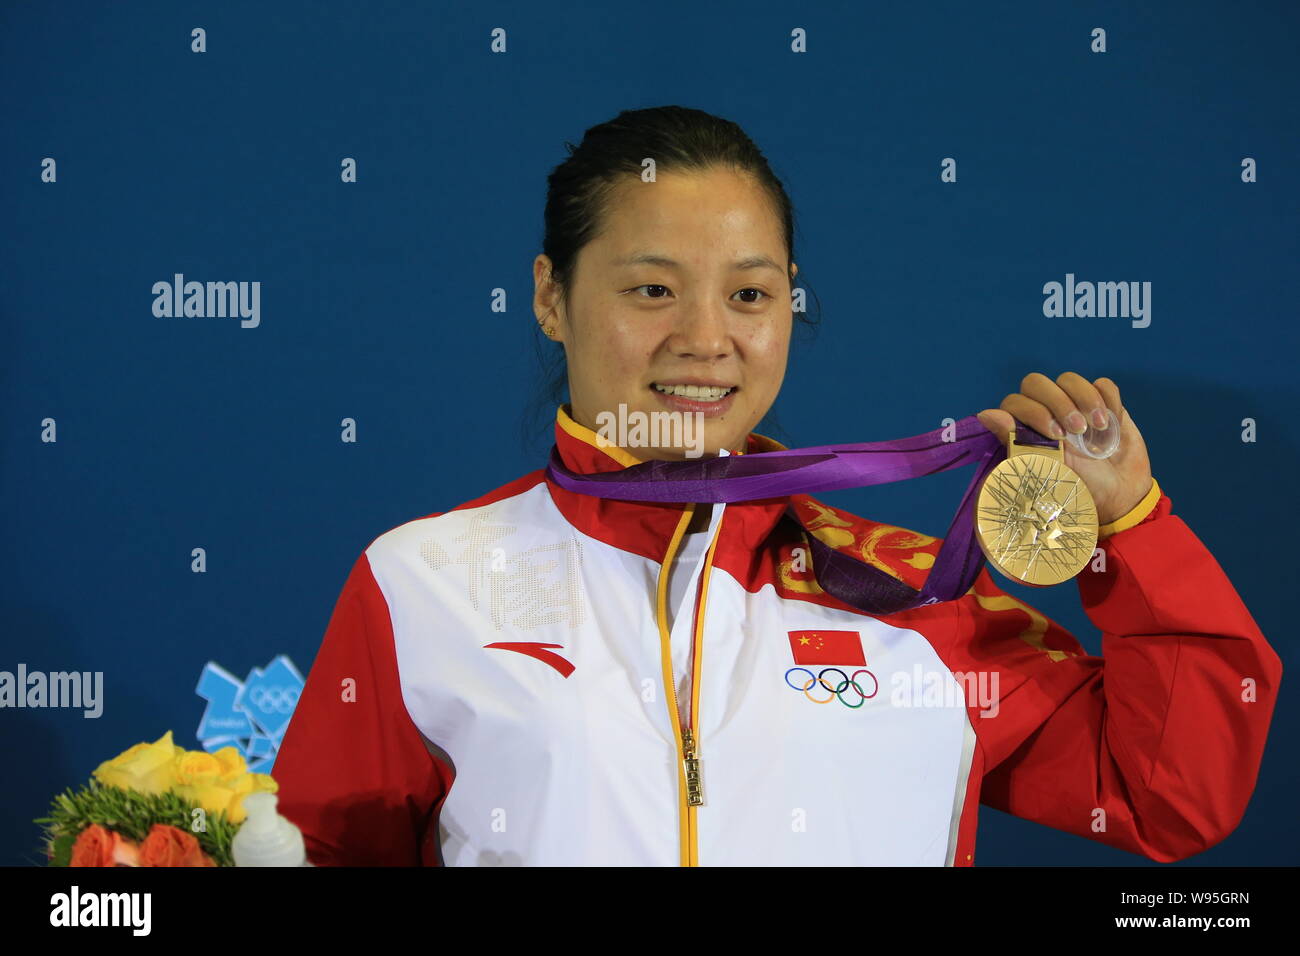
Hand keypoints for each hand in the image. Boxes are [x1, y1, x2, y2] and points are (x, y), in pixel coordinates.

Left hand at [976, 372, 1152, 525]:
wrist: (1119, 495)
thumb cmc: (1076, 486)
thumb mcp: (1044, 467)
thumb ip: (1016, 440)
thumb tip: (985, 414)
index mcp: (1025, 428)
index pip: (1014, 401)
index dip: (1032, 412)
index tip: (1056, 436)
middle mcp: (1045, 411)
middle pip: (1036, 383)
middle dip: (1058, 402)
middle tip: (1077, 430)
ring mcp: (1074, 404)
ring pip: (1068, 379)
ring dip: (1085, 399)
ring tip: (1099, 427)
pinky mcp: (1103, 401)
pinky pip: (1102, 384)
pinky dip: (1108, 399)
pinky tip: (1111, 421)